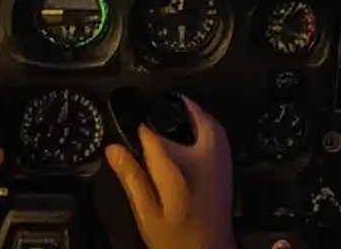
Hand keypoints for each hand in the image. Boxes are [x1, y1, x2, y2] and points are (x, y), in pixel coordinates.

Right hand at [104, 96, 236, 248]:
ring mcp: (220, 161)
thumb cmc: (175, 237)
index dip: (138, 125)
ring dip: (193, 112)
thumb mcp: (146, 212)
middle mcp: (203, 157)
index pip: (153, 133)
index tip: (126, 124)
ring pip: (209, 124)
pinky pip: (219, 135)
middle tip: (153, 105)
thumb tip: (113, 148)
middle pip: (188, 119)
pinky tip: (194, 128)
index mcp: (177, 167)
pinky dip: (206, 125)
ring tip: (175, 108)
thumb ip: (131, 177)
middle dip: (171, 109)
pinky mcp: (227, 168)